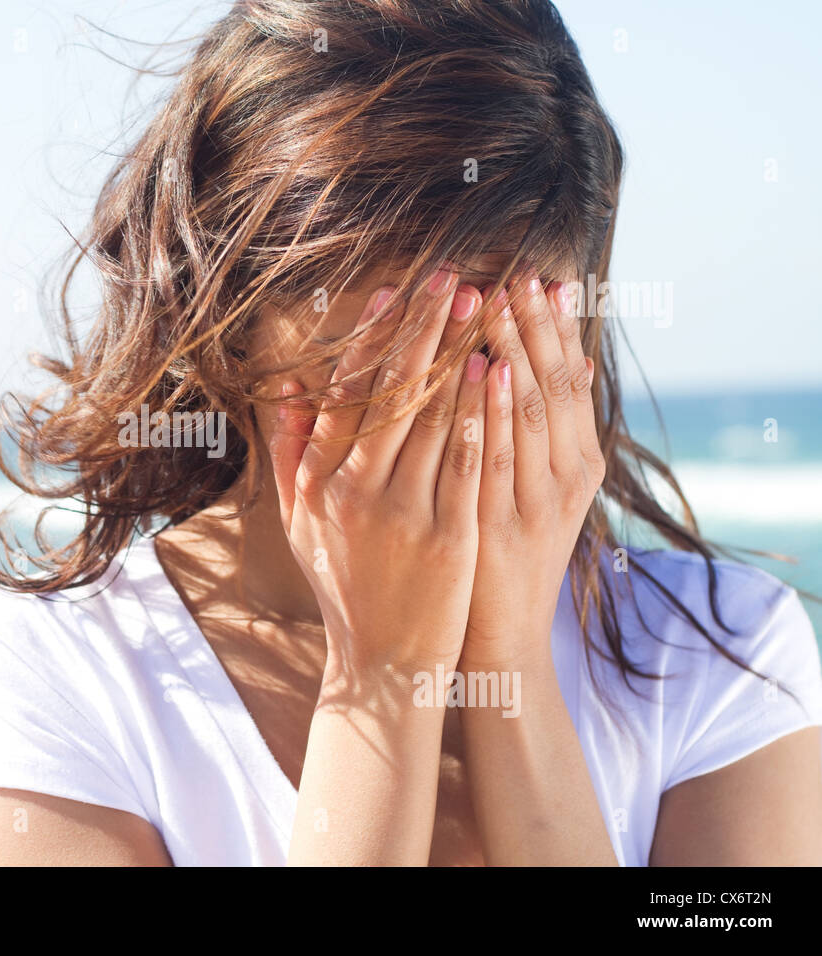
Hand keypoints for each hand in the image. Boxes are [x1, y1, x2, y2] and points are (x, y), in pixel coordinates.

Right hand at [268, 272, 489, 682]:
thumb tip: (288, 384)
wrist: (382, 663)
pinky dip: (483, 412)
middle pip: (392, 394)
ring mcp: (404, 514)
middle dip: (423, 329)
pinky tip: (499, 371)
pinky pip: (467, 461)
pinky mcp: (450, 537)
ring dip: (459, 355)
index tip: (393, 290)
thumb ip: (290, 451)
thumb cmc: (342, 583)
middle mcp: (355, 492)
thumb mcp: (300, 520)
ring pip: (435, 418)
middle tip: (450, 277)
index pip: (346, 395)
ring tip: (483, 307)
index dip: (371, 340)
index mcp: (319, 483)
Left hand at [461, 274, 604, 668]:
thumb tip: (564, 361)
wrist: (498, 637)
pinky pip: (497, 455)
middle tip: (521, 273)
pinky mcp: (502, 526)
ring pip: (529, 412)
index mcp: (577, 464)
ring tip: (500, 299)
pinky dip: (493, 408)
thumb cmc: (505, 554)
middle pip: (554, 386)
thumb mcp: (537, 489)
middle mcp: (566, 478)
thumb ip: (548, 430)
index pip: (569, 381)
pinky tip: (486, 366)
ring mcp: (537, 502)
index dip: (557, 329)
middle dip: (537, 327)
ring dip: (515, 350)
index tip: (543, 279)